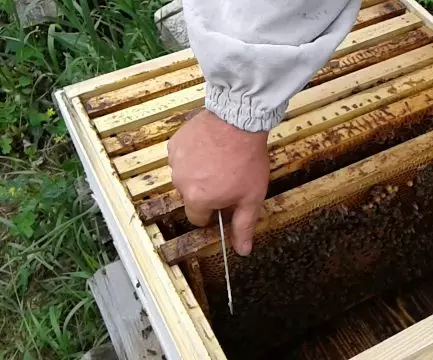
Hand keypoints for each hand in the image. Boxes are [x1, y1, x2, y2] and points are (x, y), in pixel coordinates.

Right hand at [167, 109, 269, 255]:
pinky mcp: (175, 143)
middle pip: (191, 197)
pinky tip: (209, 147)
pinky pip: (182, 157)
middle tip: (226, 176)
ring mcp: (176, 161)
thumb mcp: (251, 197)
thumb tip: (242, 250)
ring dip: (198, 172)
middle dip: (206, 190)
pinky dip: (193, 155)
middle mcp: (181, 183)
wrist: (238, 120)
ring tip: (219, 159)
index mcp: (197, 199)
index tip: (224, 199)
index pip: (198, 218)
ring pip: (185, 176)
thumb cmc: (247, 159)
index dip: (213, 210)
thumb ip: (244, 225)